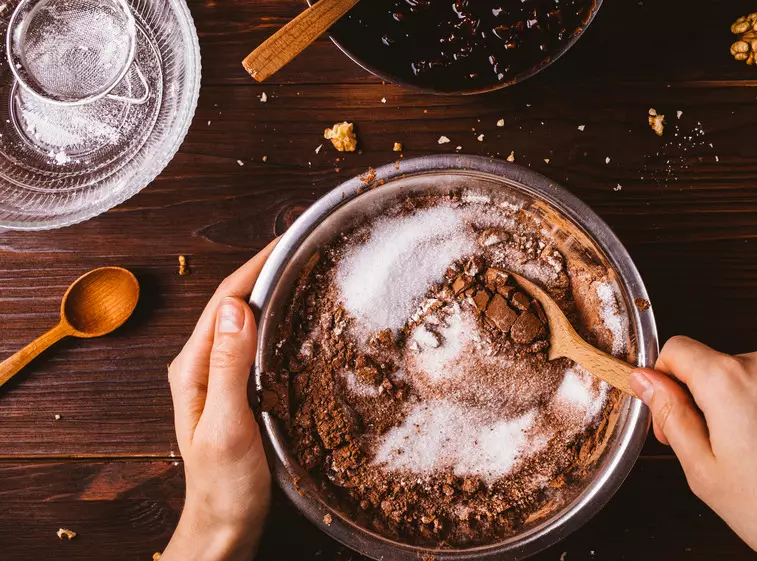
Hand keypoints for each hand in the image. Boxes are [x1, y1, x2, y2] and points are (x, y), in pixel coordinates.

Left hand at [162, 241, 277, 560]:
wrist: (223, 527)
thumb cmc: (224, 486)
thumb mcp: (227, 425)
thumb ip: (229, 366)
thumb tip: (239, 307)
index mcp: (193, 367)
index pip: (226, 300)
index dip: (256, 265)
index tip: (288, 240)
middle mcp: (203, 365)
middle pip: (236, 303)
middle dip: (267, 269)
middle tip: (307, 246)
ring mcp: (221, 377)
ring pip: (248, 321)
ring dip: (274, 292)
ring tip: (308, 270)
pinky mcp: (239, 391)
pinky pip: (258, 343)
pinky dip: (279, 321)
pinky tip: (302, 319)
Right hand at [630, 336, 756, 560]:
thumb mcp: (704, 471)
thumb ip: (670, 416)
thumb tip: (647, 381)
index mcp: (729, 379)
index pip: (676, 349)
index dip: (664, 381)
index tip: (671, 412)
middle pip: (718, 366)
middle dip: (710, 401)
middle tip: (721, 454)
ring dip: (750, 407)